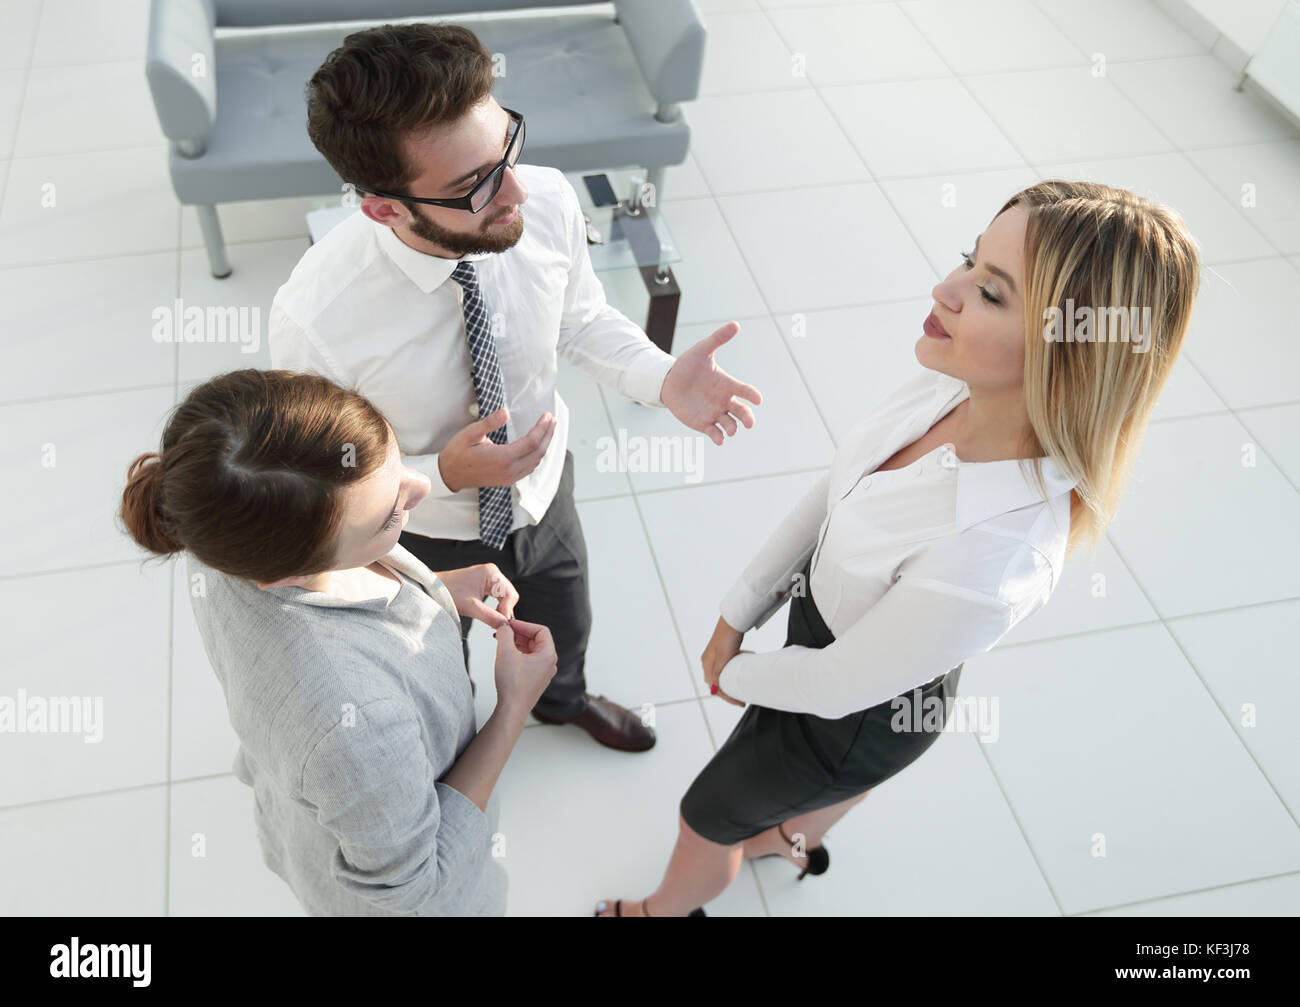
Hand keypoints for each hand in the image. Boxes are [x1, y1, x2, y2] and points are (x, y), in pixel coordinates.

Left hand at [435, 563, 517, 628]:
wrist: (431, 589)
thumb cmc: (447, 592)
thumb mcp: (471, 607)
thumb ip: (490, 616)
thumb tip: (505, 626)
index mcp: (491, 573)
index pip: (510, 594)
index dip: (507, 610)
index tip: (502, 623)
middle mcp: (492, 572)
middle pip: (509, 595)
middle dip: (505, 610)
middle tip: (499, 624)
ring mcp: (488, 578)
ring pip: (504, 596)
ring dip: (501, 609)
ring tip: (494, 621)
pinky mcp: (484, 584)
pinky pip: (497, 596)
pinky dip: (496, 607)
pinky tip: (490, 615)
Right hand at [437, 408, 556, 492]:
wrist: (449, 476)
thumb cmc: (457, 454)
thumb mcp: (470, 434)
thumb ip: (489, 423)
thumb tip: (505, 412)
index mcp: (502, 458)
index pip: (531, 442)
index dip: (542, 428)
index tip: (547, 415)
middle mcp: (509, 470)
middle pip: (539, 452)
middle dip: (548, 434)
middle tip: (553, 420)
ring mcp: (510, 477)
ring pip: (536, 461)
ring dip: (545, 445)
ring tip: (549, 429)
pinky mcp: (508, 480)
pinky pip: (529, 468)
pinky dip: (538, 455)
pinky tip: (538, 446)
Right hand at [493, 618, 557, 713]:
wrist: (512, 709)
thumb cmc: (513, 685)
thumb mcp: (506, 652)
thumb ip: (505, 634)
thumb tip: (504, 625)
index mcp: (549, 655)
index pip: (540, 630)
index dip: (524, 625)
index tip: (510, 624)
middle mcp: (549, 664)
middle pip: (537, 640)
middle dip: (519, 634)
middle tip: (504, 632)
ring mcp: (543, 673)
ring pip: (532, 651)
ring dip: (517, 644)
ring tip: (502, 642)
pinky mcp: (535, 680)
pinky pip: (529, 661)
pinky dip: (518, 654)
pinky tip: (506, 655)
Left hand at [660, 322, 762, 445]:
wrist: (668, 381)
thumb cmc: (687, 365)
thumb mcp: (702, 351)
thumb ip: (718, 339)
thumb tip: (736, 324)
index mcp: (727, 384)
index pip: (744, 391)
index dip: (752, 395)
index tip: (758, 399)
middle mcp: (724, 401)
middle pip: (741, 411)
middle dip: (747, 418)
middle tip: (749, 423)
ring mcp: (715, 413)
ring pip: (730, 424)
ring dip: (732, 428)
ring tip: (730, 430)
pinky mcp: (704, 424)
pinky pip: (714, 433)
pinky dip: (718, 437)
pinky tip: (719, 439)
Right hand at [700, 616, 746, 706]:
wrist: (733, 620)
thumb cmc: (728, 637)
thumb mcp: (723, 658)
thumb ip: (717, 674)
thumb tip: (713, 690)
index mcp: (706, 664)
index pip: (715, 687)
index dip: (727, 697)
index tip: (739, 703)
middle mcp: (708, 661)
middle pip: (718, 681)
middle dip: (730, 690)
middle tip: (742, 697)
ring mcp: (715, 655)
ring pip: (724, 673)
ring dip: (732, 678)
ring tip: (743, 681)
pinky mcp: (722, 650)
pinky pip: (728, 664)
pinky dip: (735, 667)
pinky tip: (744, 661)